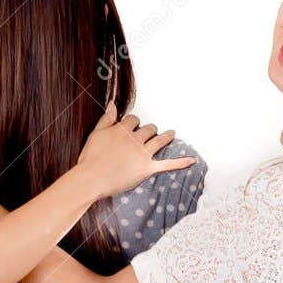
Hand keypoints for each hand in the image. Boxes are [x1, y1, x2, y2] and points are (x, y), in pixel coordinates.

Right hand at [75, 106, 195, 196]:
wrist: (90, 178)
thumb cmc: (90, 158)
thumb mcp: (96, 134)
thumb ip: (106, 118)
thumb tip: (113, 104)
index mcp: (122, 130)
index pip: (134, 120)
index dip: (134, 123)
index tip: (132, 127)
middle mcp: (134, 139)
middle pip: (148, 129)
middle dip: (149, 130)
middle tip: (148, 134)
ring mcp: (142, 153)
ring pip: (159, 140)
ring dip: (166, 136)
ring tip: (171, 134)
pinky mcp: (147, 168)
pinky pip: (167, 164)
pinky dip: (181, 162)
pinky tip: (192, 159)